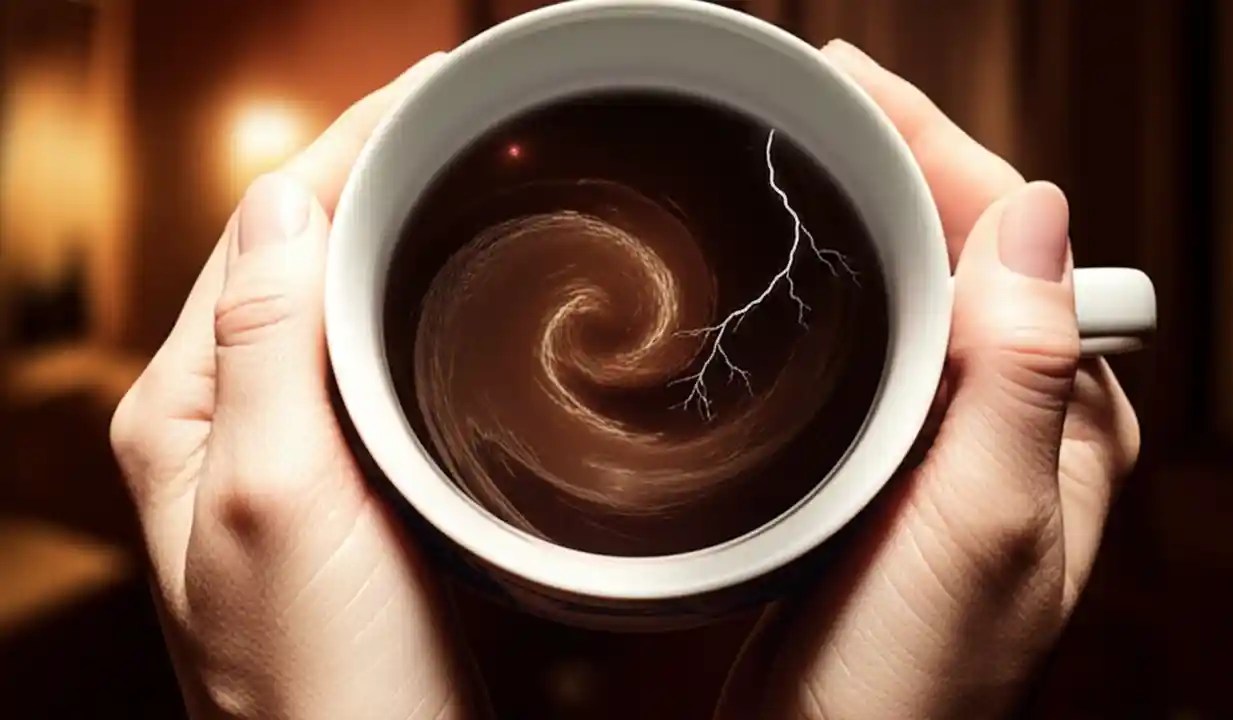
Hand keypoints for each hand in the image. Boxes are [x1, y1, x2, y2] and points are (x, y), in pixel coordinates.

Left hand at [110, 54, 479, 719]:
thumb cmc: (318, 679)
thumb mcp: (271, 500)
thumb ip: (267, 346)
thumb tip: (286, 199)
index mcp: (191, 405)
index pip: (263, 231)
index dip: (345, 146)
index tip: (430, 88)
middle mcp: (233, 417)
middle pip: (302, 254)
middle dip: (378, 170)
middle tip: (469, 110)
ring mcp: (299, 451)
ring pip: (346, 303)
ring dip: (403, 228)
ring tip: (475, 168)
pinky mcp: (363, 485)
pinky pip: (385, 362)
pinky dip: (426, 303)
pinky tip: (470, 286)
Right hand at [716, 41, 1140, 718]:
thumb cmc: (915, 684)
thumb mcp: (983, 527)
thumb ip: (1019, 375)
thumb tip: (1041, 214)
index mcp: (1062, 419)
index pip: (1017, 240)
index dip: (938, 148)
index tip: (851, 83)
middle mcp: (1011, 419)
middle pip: (960, 249)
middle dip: (892, 164)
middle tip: (806, 98)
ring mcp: (940, 440)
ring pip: (906, 291)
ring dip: (855, 220)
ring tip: (791, 151)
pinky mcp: (874, 465)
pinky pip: (862, 344)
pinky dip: (825, 291)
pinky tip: (783, 267)